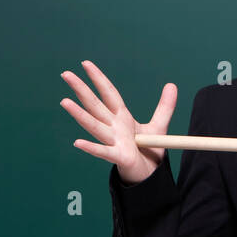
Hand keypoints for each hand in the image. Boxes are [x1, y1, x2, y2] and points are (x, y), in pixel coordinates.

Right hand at [61, 60, 177, 184]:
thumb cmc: (148, 149)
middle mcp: (113, 127)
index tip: (86, 63)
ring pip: (94, 125)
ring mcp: (113, 141)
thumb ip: (165, 106)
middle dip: (81, 89)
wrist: (149, 173)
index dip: (98, 78)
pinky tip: (78, 142)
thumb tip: (171, 84)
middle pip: (95, 105)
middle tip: (65, 74)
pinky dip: (91, 147)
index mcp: (121, 117)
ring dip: (79, 114)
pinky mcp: (118, 157)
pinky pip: (103, 152)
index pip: (108, 93)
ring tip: (64, 102)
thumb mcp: (159, 125)